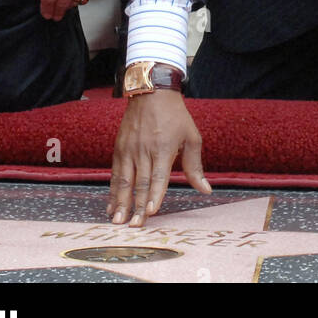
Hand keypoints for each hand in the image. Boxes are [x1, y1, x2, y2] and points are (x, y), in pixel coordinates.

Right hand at [108, 90, 210, 225]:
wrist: (152, 91)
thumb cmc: (175, 116)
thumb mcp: (191, 137)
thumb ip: (195, 166)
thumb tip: (206, 190)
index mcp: (163, 147)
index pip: (158, 176)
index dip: (155, 195)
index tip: (151, 212)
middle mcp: (144, 150)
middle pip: (140, 183)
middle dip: (136, 206)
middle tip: (134, 226)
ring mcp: (129, 149)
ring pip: (124, 180)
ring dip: (121, 202)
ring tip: (117, 221)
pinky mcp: (119, 148)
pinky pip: (115, 173)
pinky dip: (112, 191)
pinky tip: (110, 206)